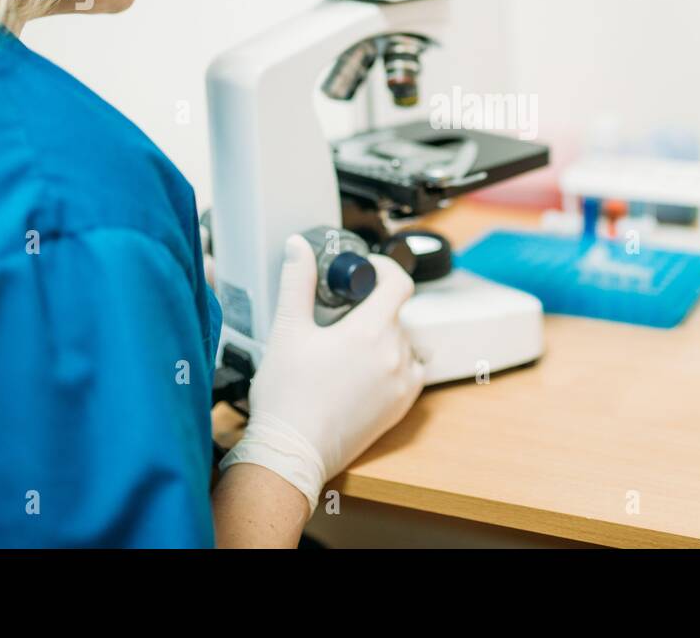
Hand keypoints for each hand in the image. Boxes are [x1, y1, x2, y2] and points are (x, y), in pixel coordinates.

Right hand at [218, 235, 423, 512]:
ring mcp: (402, 383)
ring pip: (405, 342)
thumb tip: (298, 247)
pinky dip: (397, 364)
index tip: (368, 270)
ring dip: (386, 335)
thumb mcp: (287, 331)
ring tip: (353, 344)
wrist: (293, 452)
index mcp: (371, 331)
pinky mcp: (401, 408)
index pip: (400, 283)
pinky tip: (369, 369)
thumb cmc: (287, 396)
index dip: (385, 269)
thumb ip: (296, 283)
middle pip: (397, 314)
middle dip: (373, 306)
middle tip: (343, 312)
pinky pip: (412, 373)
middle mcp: (395, 355)